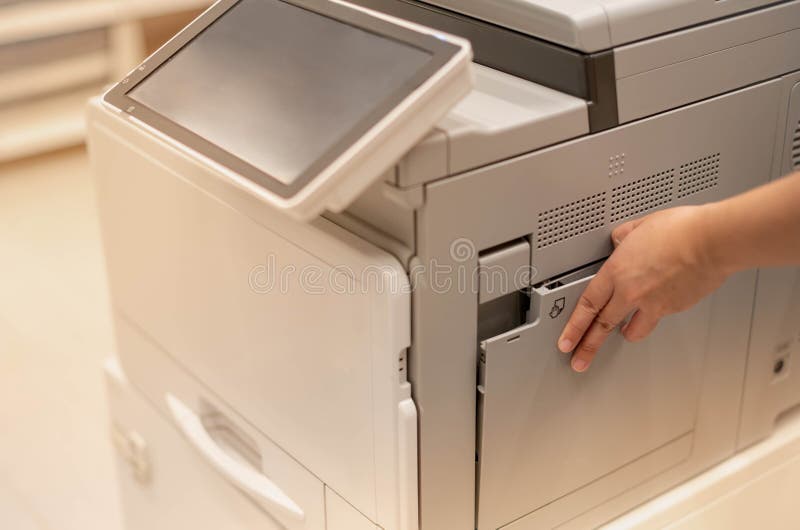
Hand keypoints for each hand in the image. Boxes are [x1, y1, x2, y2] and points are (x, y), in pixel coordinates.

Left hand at [557, 205, 727, 371]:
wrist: (713, 241)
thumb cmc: (681, 230)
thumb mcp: (640, 225)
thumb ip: (624, 236)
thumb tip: (620, 240)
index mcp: (617, 272)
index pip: (587, 305)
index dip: (574, 326)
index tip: (566, 340)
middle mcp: (632, 292)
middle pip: (602, 326)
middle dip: (587, 346)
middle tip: (579, 360)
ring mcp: (654, 304)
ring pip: (632, 329)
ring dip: (625, 333)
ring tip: (621, 334)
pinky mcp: (675, 308)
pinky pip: (659, 317)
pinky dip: (655, 315)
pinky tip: (657, 308)